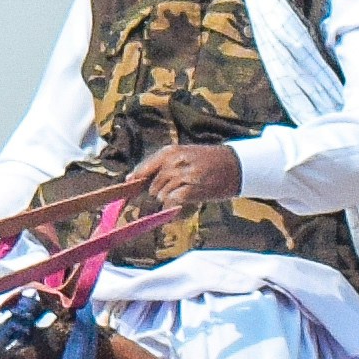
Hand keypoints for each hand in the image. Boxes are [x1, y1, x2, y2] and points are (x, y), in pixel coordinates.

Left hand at [120, 137, 242, 216]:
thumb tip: (133, 179)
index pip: (143, 170)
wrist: (235, 165)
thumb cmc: (208, 161)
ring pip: (162, 196)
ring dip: (169, 200)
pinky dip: (175, 207)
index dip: (133, 184)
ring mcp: (183, 176)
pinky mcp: (192, 189)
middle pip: (152, 187)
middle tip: (176, 191)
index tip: (123, 195)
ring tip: (186, 193)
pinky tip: (184, 203)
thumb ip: (160, 165)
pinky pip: (173, 202)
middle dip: (159, 193)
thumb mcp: (183, 155)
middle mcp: (174, 162)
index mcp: (169, 152)